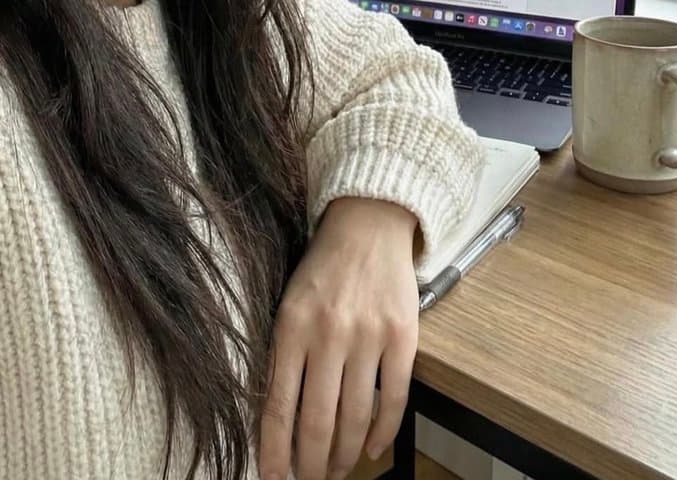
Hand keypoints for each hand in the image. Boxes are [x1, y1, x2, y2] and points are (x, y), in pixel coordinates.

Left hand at [258, 197, 418, 479]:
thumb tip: (277, 415)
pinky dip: (383, 433)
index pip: (278, 404)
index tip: (274, 477)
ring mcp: (368, 336)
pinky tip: (372, 449)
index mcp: (291, 325)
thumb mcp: (288, 301)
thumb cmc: (323, 266)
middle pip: (317, 421)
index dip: (276, 450)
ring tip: (338, 471)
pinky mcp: (402, 338)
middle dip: (312, 463)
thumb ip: (283, 352)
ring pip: (355, 417)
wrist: (367, 223)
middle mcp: (328, 333)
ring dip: (345, 455)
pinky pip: (393, 399)